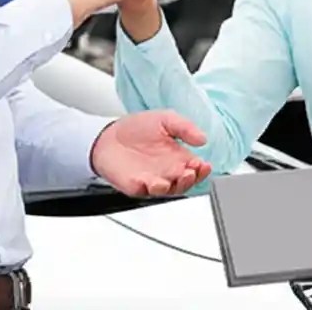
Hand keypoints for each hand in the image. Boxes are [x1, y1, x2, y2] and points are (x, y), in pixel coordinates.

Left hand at [90, 110, 212, 196]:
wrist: (108, 134)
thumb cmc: (136, 127)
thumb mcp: (165, 119)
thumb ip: (185, 127)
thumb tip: (203, 138)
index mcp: (178, 157)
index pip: (196, 168)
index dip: (202, 169)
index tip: (204, 165)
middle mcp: (168, 171)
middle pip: (186, 182)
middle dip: (192, 179)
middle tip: (191, 171)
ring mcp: (154, 180)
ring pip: (170, 190)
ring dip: (177, 186)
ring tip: (180, 177)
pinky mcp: (137, 186)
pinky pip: (147, 191)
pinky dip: (153, 189)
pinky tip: (157, 182)